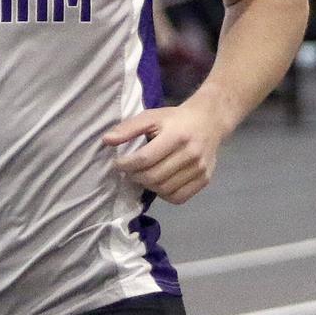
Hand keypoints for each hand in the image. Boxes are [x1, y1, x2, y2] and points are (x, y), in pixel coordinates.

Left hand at [103, 101, 226, 205]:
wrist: (209, 121)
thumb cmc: (175, 119)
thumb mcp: (151, 116)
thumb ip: (128, 128)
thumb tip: (106, 140)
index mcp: (176, 136)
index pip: (145, 158)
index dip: (127, 164)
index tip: (118, 163)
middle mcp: (190, 154)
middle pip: (154, 177)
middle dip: (135, 176)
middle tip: (129, 171)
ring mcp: (199, 169)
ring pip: (165, 189)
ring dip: (148, 186)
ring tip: (142, 176)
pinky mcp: (205, 179)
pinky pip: (179, 197)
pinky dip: (164, 194)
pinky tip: (159, 184)